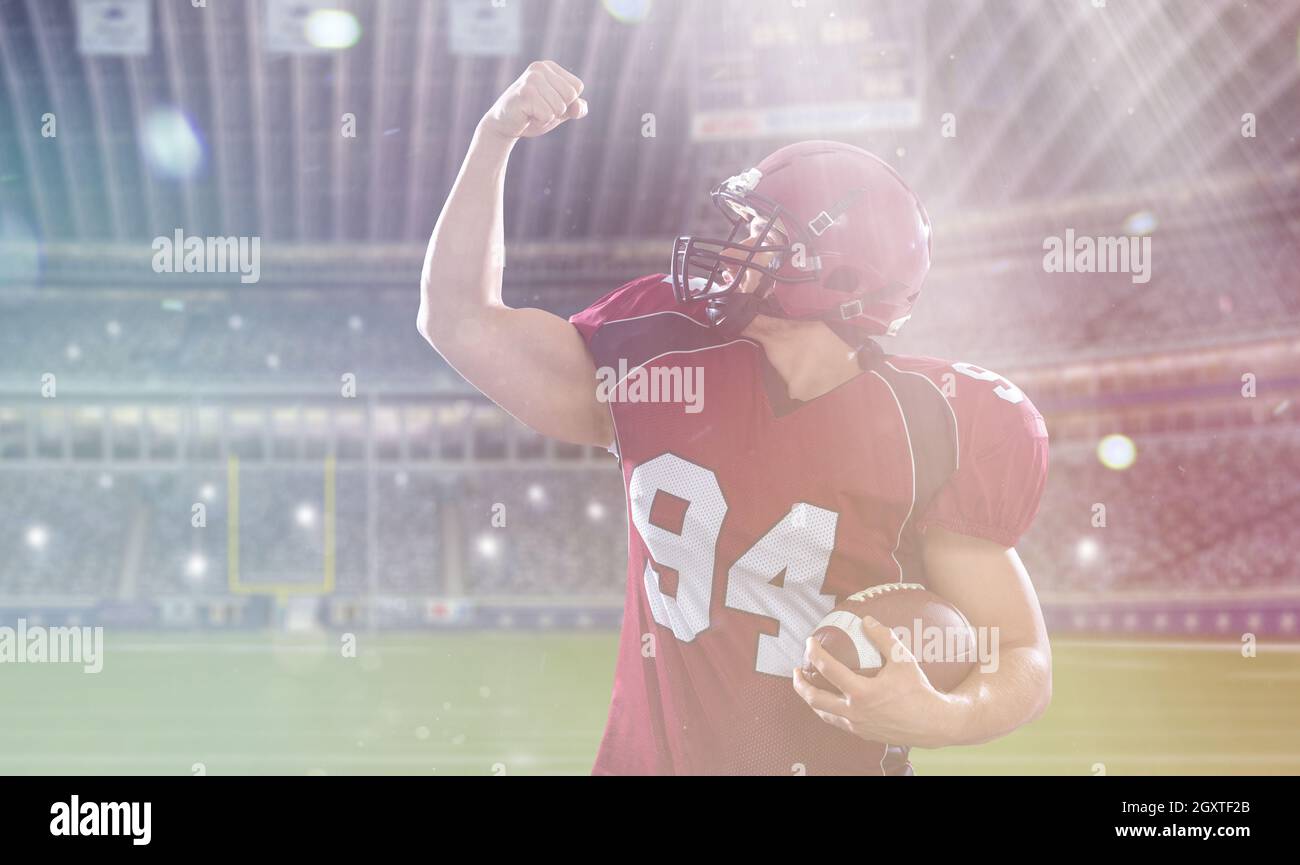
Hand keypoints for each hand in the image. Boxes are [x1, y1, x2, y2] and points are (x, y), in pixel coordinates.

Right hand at [479, 60, 587, 140]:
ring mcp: (531, 79)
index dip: (567, 102)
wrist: (504, 125)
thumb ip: (575, 108)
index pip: (577, 87)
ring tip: (532, 112)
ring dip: (548, 117)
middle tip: (539, 108)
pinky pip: (548, 115)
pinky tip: (527, 116)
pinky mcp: (525, 94)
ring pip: (560, 107)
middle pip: (570, 96)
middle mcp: (540, 68)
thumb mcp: (559, 111)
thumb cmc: (532, 115)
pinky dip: (540, 121)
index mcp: (549, 67)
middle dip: (558, 110)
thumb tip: (580, 107)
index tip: (548, 102)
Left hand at [792, 616, 966, 748]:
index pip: (828, 669)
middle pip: (815, 698)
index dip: (815, 653)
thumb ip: (884, 638)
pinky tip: (830, 700)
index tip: (810, 642)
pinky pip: (837, 721)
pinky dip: (828, 709)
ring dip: (811, 698)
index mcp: (862, 693)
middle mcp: (854, 712)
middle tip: (796, 670)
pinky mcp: (862, 733)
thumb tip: (866, 620)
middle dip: (800, 683)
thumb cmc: (919, 690)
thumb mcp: (903, 660)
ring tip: (807, 685)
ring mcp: (856, 725)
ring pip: (823, 713)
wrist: (932, 724)